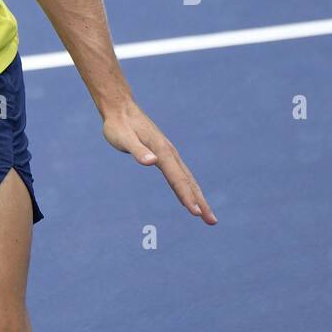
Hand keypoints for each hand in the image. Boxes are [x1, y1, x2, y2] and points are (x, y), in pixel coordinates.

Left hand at [102, 100, 217, 224]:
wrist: (121, 109)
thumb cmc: (119, 126)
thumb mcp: (123, 138)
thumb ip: (137, 151)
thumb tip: (151, 162)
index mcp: (162, 151)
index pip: (177, 178)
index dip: (186, 196)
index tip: (196, 213)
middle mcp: (170, 153)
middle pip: (188, 181)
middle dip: (200, 202)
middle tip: (212, 222)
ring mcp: (169, 153)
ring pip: (187, 179)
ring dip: (197, 197)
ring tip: (206, 215)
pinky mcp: (164, 154)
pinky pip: (179, 175)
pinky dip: (187, 188)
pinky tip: (189, 198)